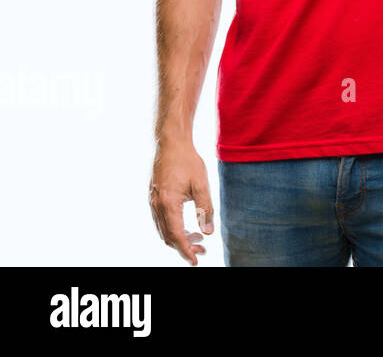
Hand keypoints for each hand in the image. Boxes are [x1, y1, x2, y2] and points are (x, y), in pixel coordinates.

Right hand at [149, 141, 213, 264]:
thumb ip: (205, 209)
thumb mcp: (201, 184)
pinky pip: (160, 220)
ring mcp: (152, 201)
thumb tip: (208, 232)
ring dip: (178, 238)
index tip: (196, 260)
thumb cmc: (187, 161)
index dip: (186, 250)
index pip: (177, 235)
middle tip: (202, 249)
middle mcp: (156, 205)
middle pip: (168, 236)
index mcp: (168, 204)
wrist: (170, 143)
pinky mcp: (153, 197)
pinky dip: (172, 228)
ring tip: (197, 239)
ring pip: (163, 230)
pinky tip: (186, 226)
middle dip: (184, 247)